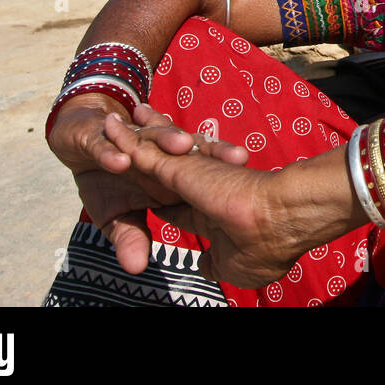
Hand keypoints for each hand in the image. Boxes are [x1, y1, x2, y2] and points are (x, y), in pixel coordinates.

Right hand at [48, 98, 246, 274]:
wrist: (78, 143)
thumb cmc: (106, 181)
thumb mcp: (117, 214)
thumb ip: (131, 236)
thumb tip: (138, 268)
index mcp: (168, 169)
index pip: (203, 168)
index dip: (226, 172)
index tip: (251, 179)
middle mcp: (155, 152)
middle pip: (190, 149)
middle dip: (212, 151)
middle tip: (235, 158)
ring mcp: (128, 142)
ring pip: (153, 139)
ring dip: (167, 140)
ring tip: (181, 145)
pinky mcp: (96, 139)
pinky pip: (105, 148)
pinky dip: (111, 154)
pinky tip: (119, 162)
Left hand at [104, 112, 322, 287]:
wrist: (275, 224)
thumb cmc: (261, 247)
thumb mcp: (231, 265)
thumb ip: (211, 261)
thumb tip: (202, 265)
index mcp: (211, 211)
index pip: (180, 205)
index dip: (164, 201)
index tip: (153, 201)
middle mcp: (199, 185)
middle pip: (167, 167)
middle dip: (152, 155)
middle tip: (136, 145)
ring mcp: (189, 171)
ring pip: (155, 149)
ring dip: (137, 134)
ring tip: (120, 119)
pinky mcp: (176, 162)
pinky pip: (140, 148)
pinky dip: (123, 138)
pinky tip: (109, 126)